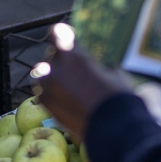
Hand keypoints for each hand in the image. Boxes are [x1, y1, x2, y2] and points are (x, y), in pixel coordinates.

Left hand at [35, 24, 131, 142]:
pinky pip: (43, 91)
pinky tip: (64, 98)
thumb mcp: (112, 71)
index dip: (61, 35)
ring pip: (44, 73)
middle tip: (75, 68)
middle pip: (52, 55)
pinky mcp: (46, 104)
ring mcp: (48, 87)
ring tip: (67, 85)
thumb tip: (92, 62)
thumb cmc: (117, 96)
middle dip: (62, 59)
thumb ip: (95, 62)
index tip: (65, 38)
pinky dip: (51, 92)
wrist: (112, 128)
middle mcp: (56, 67)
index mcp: (73, 54)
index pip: (57, 33)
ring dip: (53, 75)